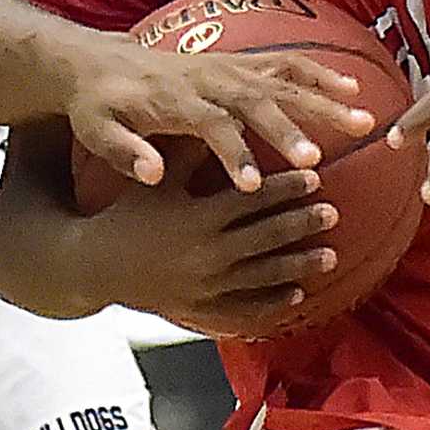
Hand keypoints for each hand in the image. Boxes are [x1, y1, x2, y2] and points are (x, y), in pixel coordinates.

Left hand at [65, 44, 372, 192]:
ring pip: (281, 78)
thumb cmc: (100, 105)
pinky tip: (352, 89)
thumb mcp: (97, 131)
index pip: (208, 125)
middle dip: (287, 128)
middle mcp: (207, 78)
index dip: (231, 154)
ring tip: (360, 120)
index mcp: (173, 100)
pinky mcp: (239, 61)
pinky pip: (286, 62)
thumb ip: (125, 152)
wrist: (100, 61)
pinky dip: (320, 73)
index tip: (252, 187)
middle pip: (253, 100)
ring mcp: (227, 66)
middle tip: (317, 161)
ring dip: (321, 98)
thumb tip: (154, 172)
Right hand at [82, 165, 341, 338]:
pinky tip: (298, 292)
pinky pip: (247, 308)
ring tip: (331, 254)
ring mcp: (207, 287)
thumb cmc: (127, 215)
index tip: (314, 178)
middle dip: (302, 225)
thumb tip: (220, 120)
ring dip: (300, 265)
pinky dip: (275, 301)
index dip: (285, 189)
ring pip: (264, 276)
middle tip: (332, 212)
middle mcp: (206, 255)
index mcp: (197, 219)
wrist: (96, 266)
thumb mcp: (156, 182)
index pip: (252, 201)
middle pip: (266, 238)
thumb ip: (188, 154)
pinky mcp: (202, 309)